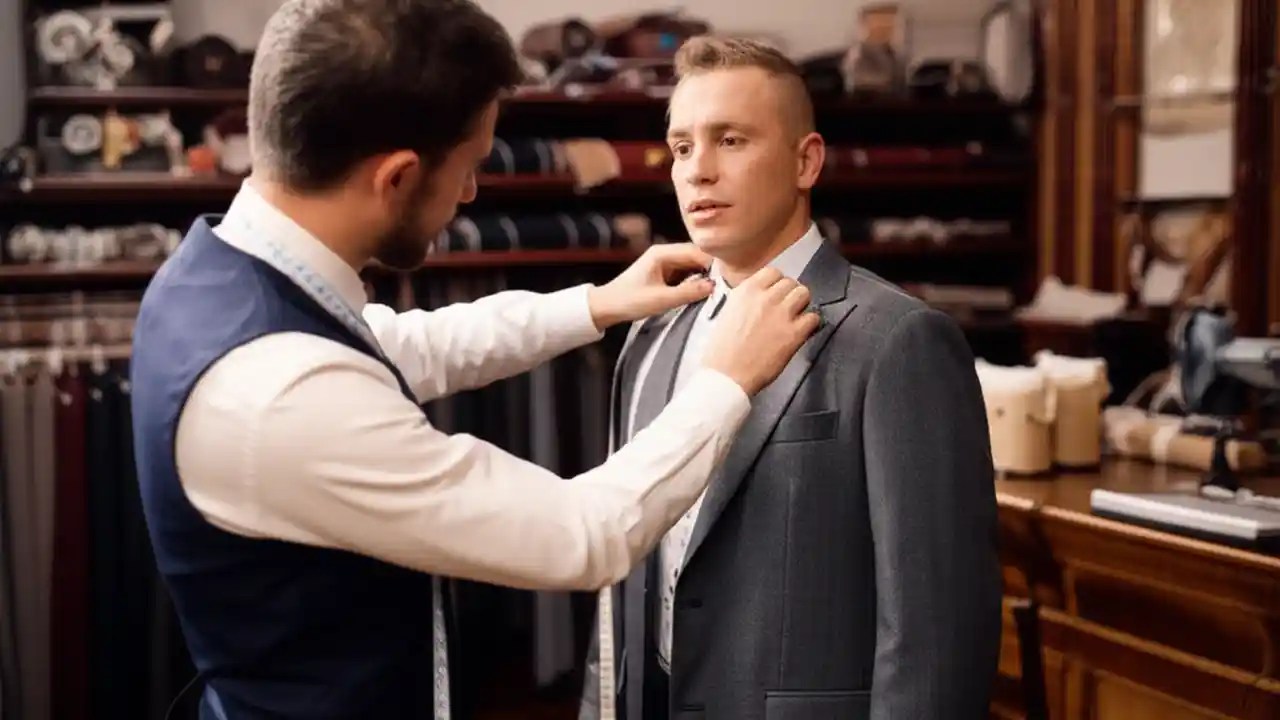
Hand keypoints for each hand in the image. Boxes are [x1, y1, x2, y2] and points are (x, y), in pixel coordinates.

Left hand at [587, 243, 715, 329]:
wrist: (606, 307)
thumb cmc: (629, 301)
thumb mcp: (661, 299)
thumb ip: (688, 293)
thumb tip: (713, 286)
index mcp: (662, 253)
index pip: (695, 252)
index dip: (712, 263)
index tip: (726, 277)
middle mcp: (664, 254)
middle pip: (695, 256)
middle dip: (709, 270)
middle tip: (724, 284)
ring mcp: (663, 263)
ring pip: (691, 266)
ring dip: (702, 276)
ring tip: (714, 289)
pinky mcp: (663, 274)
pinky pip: (684, 274)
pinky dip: (693, 282)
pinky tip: (700, 292)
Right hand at [701, 267, 820, 395]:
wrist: (726, 376)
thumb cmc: (721, 351)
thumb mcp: (727, 313)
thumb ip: (746, 301)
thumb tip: (761, 298)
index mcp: (746, 291)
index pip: (773, 272)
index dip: (777, 284)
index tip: (776, 293)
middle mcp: (765, 297)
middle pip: (791, 283)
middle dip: (790, 294)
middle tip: (786, 308)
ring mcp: (782, 314)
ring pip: (804, 294)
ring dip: (801, 305)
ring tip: (795, 317)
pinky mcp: (794, 333)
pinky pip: (813, 318)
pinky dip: (810, 324)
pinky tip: (801, 332)